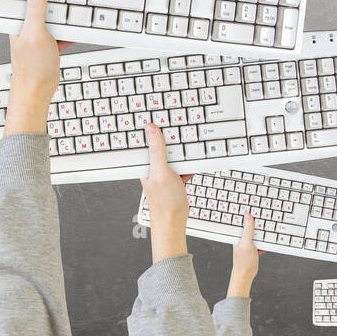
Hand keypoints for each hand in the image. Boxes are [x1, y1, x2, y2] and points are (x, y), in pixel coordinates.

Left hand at [4, 0, 70, 135]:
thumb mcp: (35, 32)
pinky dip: (71, 26)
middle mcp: (26, 22)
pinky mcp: (49, 40)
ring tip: (74, 0)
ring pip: (53, 13)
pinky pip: (62, 27)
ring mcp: (38, 31)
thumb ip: (36, 6)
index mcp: (18, 17)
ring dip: (64, 9)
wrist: (38, 92)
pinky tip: (79, 24)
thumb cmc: (31, 67)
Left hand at [139, 122, 189, 263]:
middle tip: (178, 127)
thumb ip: (157, 151)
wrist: (174, 221)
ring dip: (181, 150)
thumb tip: (151, 129)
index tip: (158, 113)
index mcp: (145, 162)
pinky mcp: (173, 176)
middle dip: (170, 136)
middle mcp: (152, 165)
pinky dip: (188, 163)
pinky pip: (182, 163)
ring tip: (186, 146)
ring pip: (173, 152)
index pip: (146, 138)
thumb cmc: (164, 202)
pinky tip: (191, 165)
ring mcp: (163, 170)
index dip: (151, 125)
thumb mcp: (161, 172)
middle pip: (161, 143)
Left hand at [227, 211, 261, 297]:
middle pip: (252, 226)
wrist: (246, 275)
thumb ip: (248, 230)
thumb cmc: (243, 262)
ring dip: (263, 233)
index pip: (243, 220)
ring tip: (268, 230)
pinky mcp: (253, 247)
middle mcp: (242, 237)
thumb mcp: (247, 244)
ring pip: (257, 233)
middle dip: (258, 222)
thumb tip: (248, 215)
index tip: (256, 207)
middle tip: (265, 217)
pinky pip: (261, 241)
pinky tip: (268, 243)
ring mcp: (248, 242)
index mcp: (238, 234)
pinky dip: (265, 242)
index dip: (249, 213)